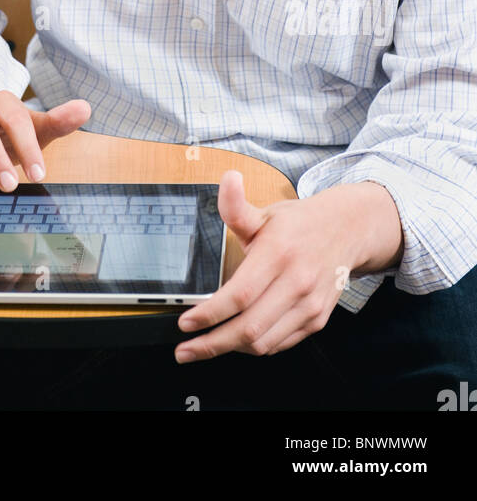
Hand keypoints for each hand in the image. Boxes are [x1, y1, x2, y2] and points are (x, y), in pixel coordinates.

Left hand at [174, 173, 400, 362]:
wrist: (345, 232)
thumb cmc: (297, 224)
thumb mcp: (264, 213)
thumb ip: (237, 206)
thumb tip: (227, 179)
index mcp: (277, 253)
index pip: (239, 295)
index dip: (209, 314)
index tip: (185, 323)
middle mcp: (296, 282)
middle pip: (250, 327)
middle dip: (213, 344)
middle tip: (186, 350)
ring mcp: (309, 305)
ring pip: (264, 343)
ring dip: (232, 349)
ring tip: (207, 345)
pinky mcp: (317, 320)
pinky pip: (280, 344)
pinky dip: (255, 347)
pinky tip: (238, 340)